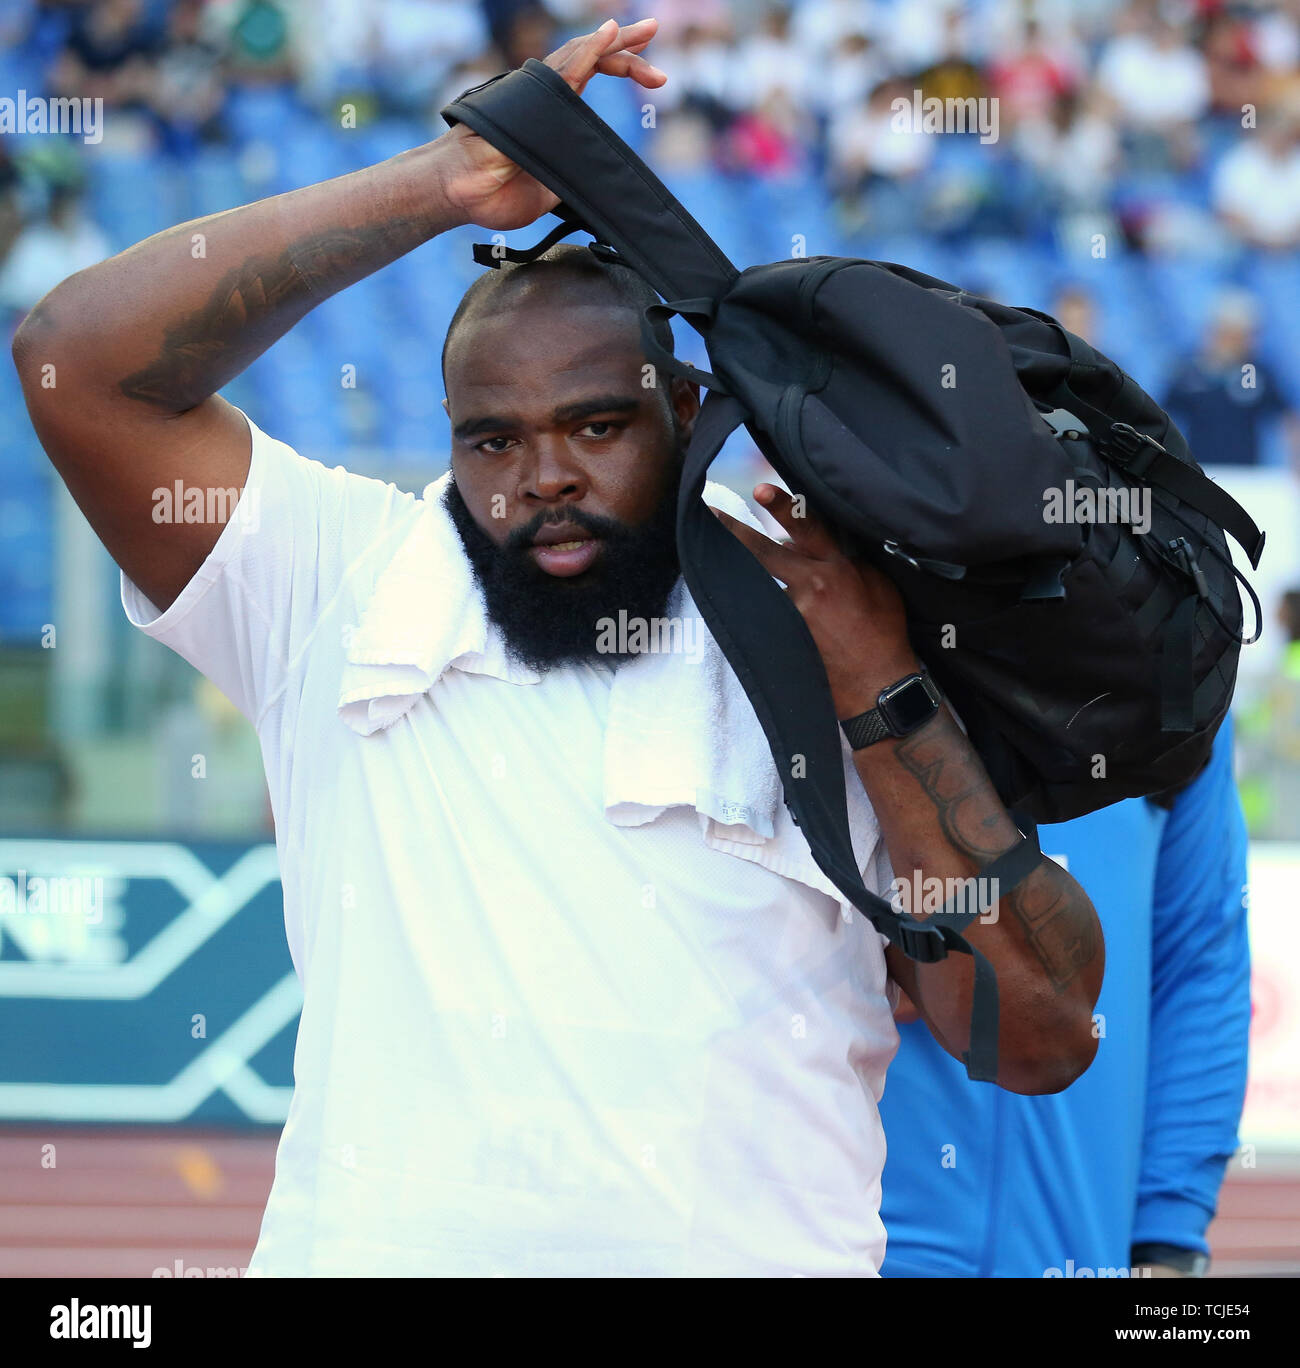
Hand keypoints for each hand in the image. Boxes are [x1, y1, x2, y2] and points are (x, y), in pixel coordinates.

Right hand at [439, 18, 665, 231]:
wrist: (460, 194)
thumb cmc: (494, 192)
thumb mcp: (550, 188)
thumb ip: (575, 176)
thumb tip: (600, 189)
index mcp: (555, 110)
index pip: (593, 74)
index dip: (624, 67)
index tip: (656, 77)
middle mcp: (547, 93)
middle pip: (592, 56)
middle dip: (626, 44)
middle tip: (654, 29)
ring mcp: (536, 92)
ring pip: (580, 54)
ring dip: (615, 41)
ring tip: (645, 29)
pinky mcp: (528, 99)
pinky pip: (563, 70)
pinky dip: (588, 51)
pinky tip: (608, 34)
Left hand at [709, 484, 918, 718]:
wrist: (876, 683)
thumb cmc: (885, 632)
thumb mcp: (879, 586)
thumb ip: (851, 560)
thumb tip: (822, 547)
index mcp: (838, 568)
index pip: (808, 528)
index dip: (783, 506)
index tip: (759, 488)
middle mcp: (812, 585)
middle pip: (766, 552)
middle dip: (737, 531)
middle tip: (711, 512)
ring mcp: (795, 611)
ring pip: (765, 581)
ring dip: (753, 571)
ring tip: (732, 559)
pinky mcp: (786, 633)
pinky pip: (768, 607)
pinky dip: (765, 599)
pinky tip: (751, 596)